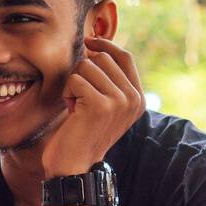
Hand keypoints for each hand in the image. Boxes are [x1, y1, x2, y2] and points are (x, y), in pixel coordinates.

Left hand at [39, 36, 144, 176]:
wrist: (75, 164)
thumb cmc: (83, 131)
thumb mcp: (104, 103)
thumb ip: (109, 78)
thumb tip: (96, 43)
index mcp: (138, 98)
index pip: (125, 57)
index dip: (105, 45)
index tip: (89, 41)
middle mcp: (133, 99)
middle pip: (102, 58)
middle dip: (84, 72)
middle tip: (80, 97)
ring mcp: (119, 101)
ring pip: (87, 66)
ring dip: (73, 84)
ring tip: (76, 106)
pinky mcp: (100, 105)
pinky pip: (75, 79)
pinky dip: (67, 93)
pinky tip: (72, 112)